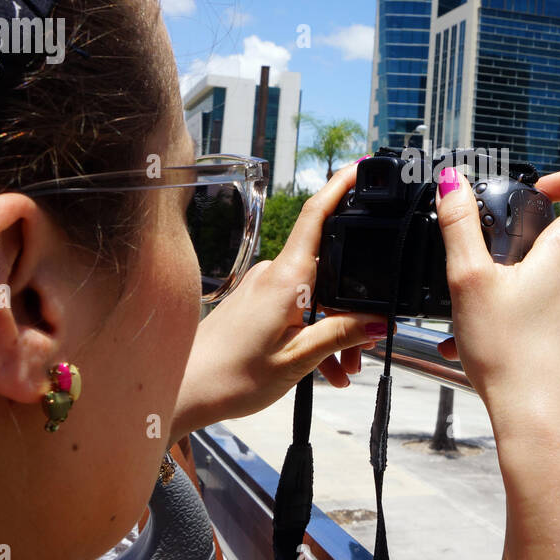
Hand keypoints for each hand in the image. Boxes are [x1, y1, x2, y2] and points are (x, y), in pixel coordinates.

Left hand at [175, 163, 385, 434]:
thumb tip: (377, 322)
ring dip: (335, 328)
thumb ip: (340, 335)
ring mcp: (262, 287)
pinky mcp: (255, 303)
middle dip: (356, 301)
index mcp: (285, 278)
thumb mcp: (298, 360)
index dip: (340, 187)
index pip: (317, 217)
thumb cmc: (231, 377)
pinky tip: (325, 370)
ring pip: (316, 294)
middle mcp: (273, 274)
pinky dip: (315, 333)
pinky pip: (298, 307)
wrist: (182, 393)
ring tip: (343, 370)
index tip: (361, 166)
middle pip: (328, 267)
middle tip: (367, 344)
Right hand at [434, 166, 559, 559]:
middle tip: (488, 264)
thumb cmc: (509, 357)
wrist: (540, 424)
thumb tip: (452, 181)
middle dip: (523, 245)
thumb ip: (459, 224)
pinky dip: (527, 315)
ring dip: (519, 286)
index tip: (539, 190)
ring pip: (558, 278)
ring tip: (475, 316)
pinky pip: (559, 311)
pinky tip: (487, 342)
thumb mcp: (468, 281)